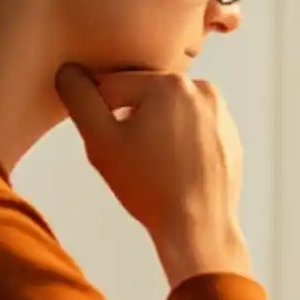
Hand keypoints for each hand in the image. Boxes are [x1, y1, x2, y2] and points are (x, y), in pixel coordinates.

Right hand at [55, 64, 250, 286]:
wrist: (199, 227)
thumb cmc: (151, 187)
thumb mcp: (100, 140)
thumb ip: (79, 98)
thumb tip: (71, 72)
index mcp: (172, 84)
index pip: (112, 86)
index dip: (100, 116)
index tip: (112, 145)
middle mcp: (203, 91)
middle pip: (142, 96)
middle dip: (129, 121)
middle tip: (133, 158)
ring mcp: (221, 114)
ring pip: (166, 113)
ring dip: (152, 131)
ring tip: (154, 165)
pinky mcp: (228, 136)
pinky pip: (190, 130)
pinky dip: (176, 144)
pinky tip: (174, 170)